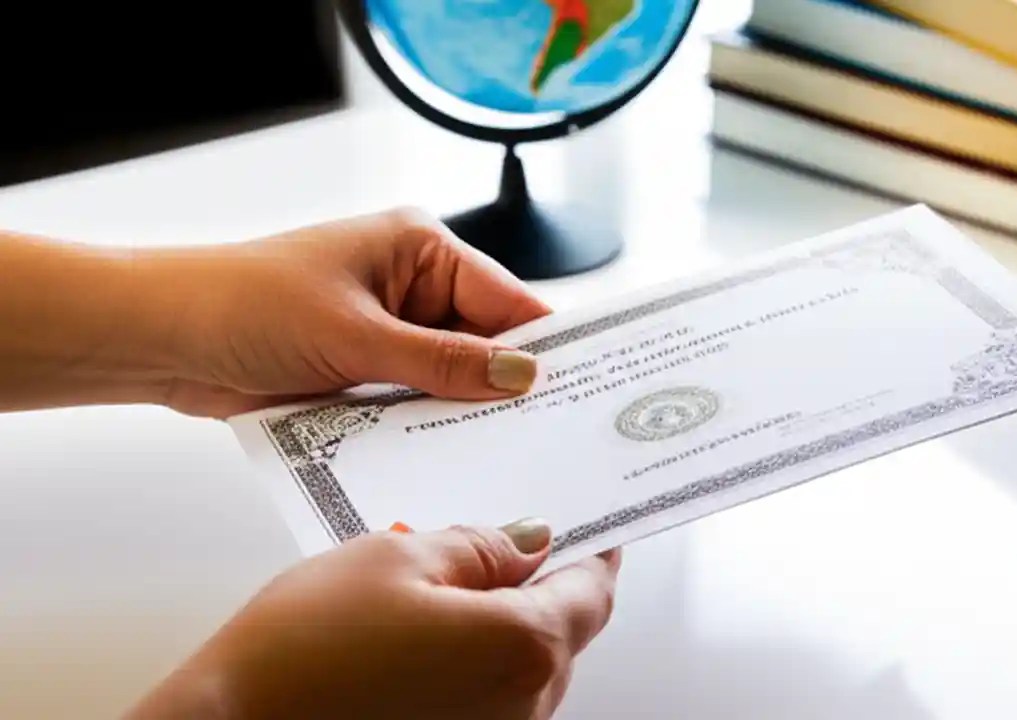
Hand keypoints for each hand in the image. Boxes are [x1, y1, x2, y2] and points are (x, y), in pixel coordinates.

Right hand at [124, 520, 620, 719]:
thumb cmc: (298, 656)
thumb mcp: (395, 558)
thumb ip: (478, 546)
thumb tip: (525, 543)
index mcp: (522, 649)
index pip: (593, 590)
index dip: (595, 548)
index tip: (596, 522)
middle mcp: (522, 710)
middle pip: (561, 632)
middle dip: (541, 583)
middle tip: (507, 538)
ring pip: (522, 667)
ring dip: (502, 624)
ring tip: (446, 582)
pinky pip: (487, 698)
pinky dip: (473, 662)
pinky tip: (423, 636)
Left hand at [153, 208, 551, 416]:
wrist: (162, 338)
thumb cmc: (246, 305)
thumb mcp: (356, 334)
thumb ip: (442, 361)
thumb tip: (520, 375)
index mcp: (420, 249)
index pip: (506, 298)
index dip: (542, 345)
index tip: (581, 388)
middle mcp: (412, 287)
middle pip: (485, 343)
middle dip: (505, 387)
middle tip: (548, 436)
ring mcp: (388, 332)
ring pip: (452, 379)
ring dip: (463, 411)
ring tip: (504, 453)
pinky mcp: (364, 372)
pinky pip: (415, 402)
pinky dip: (427, 427)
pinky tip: (448, 457)